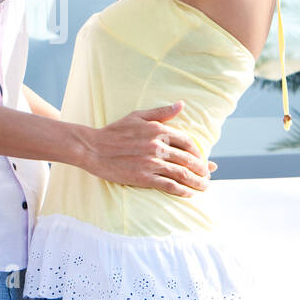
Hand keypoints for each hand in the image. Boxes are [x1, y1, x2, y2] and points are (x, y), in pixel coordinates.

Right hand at [83, 101, 214, 196]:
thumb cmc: (114, 131)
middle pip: (188, 159)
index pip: (187, 142)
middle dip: (202, 170)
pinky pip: (169, 186)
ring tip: (204, 186)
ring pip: (182, 174)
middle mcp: (158, 146)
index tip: (203, 160)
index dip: (199, 153)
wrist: (92, 148)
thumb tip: (181, 105)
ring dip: (197, 182)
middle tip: (207, 176)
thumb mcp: (137, 116)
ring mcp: (151, 163)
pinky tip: (188, 194)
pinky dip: (182, 191)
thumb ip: (161, 112)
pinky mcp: (144, 177)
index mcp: (158, 130)